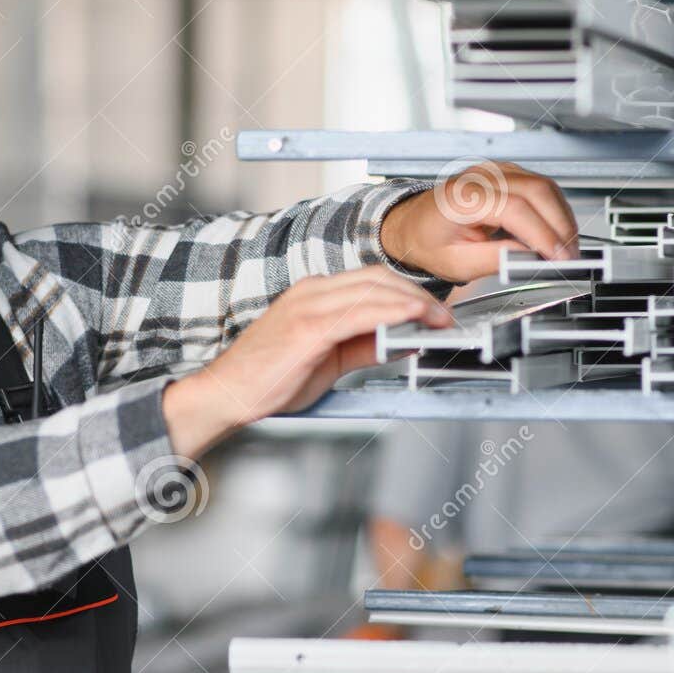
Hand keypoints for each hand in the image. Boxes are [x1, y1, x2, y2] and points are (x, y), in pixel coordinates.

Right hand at [162, 266, 451, 456]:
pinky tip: (413, 320)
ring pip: (373, 290)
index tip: (434, 309)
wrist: (228, 394)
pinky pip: (360, 312)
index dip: (408, 290)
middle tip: (445, 316)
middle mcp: (311, 292)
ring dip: (413, 303)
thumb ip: (366, 347)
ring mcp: (308, 306)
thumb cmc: (269, 378)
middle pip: (378, 278)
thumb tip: (406, 341)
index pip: (372, 280)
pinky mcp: (308, 327)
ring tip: (439, 320)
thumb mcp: (329, 360)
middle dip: (418, 294)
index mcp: (314, 294)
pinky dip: (392, 313)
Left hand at [378, 162, 577, 281]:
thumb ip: (494, 260)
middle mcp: (480, 176)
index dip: (542, 234)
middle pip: (537, 191)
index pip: (515, 208)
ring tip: (566, 249)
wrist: (412, 224)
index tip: (558, 257)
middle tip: (570, 258)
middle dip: (561, 227)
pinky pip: (541, 186)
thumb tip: (529, 258)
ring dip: (562, 218)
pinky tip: (557, 232)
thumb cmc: (426, 241)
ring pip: (545, 186)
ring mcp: (495, 170)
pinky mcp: (506, 173)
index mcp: (462, 197)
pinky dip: (555, 209)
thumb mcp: (455, 263)